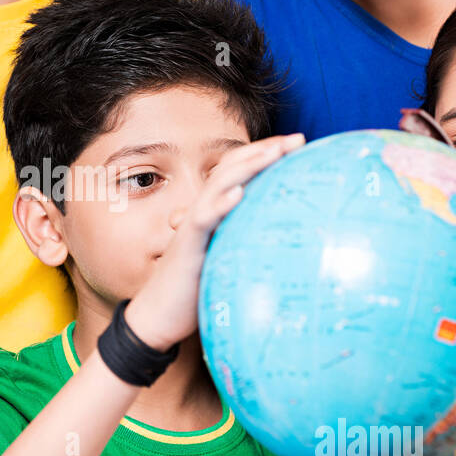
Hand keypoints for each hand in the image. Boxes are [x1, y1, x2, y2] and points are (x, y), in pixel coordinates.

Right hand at [123, 133, 304, 350]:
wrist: (157, 317)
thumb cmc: (192, 291)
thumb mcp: (224, 260)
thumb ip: (242, 243)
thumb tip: (279, 241)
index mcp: (214, 212)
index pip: (240, 173)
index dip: (265, 155)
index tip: (298, 145)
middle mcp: (203, 211)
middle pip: (232, 169)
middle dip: (264, 150)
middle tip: (297, 139)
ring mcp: (193, 226)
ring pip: (219, 184)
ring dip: (247, 166)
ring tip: (273, 152)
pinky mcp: (186, 246)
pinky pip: (203, 219)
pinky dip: (221, 204)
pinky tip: (240, 193)